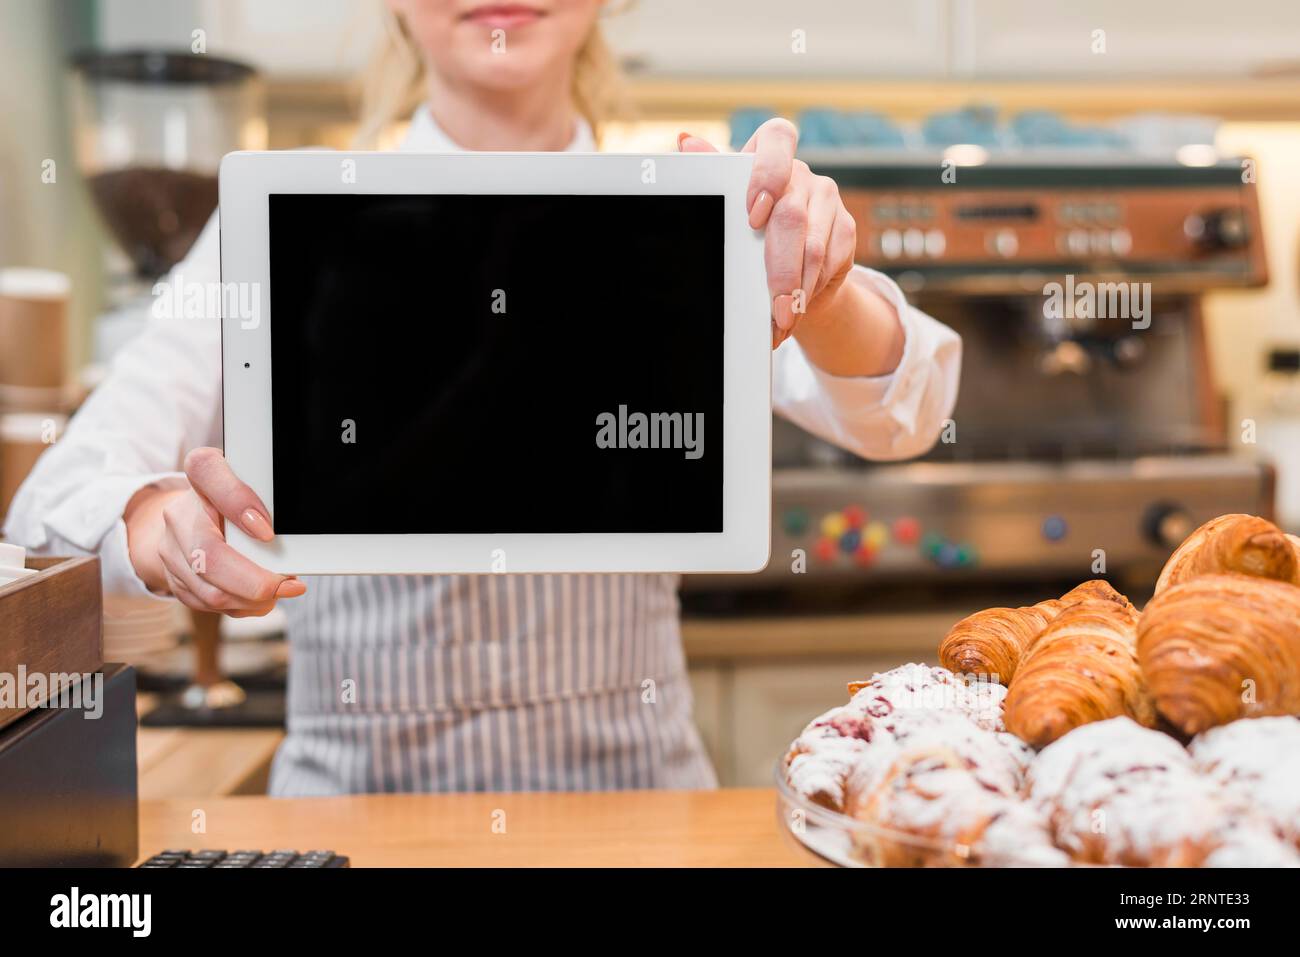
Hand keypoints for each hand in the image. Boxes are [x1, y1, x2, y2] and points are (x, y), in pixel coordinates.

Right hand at [124, 447, 305, 616]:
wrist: (190, 521)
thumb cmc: (233, 501)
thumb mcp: (252, 486)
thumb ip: (266, 499)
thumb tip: (287, 541)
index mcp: (201, 474)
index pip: (208, 472)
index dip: (237, 502)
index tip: (267, 531)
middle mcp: (178, 513)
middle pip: (207, 557)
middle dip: (255, 581)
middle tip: (289, 585)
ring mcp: (171, 550)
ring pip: (210, 591)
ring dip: (253, 599)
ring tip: (280, 591)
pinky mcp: (175, 581)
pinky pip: (210, 605)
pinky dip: (243, 606)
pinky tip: (261, 598)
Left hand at [678, 119, 858, 348]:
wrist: (791, 261)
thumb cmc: (750, 228)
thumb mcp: (729, 203)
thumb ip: (712, 172)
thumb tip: (686, 139)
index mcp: (768, 155)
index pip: (776, 140)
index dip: (767, 174)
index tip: (753, 216)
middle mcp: (799, 173)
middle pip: (792, 216)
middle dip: (781, 270)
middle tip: (774, 308)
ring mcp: (826, 198)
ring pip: (814, 248)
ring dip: (796, 290)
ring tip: (781, 320)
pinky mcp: (845, 227)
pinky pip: (830, 261)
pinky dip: (811, 289)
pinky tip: (798, 309)